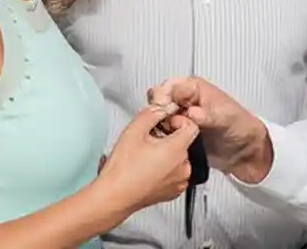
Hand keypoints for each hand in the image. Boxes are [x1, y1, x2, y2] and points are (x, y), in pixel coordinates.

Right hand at [92, 105, 197, 224]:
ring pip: (180, 158)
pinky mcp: (173, 191)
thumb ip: (151, 113)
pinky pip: (175, 173)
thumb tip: (161, 109)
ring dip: (168, 154)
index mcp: (177, 150)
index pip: (192, 126)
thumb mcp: (134, 130)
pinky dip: (166, 169)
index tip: (165, 123)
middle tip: (150, 140)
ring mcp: (179, 181)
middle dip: (170, 137)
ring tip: (147, 156)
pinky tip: (149, 169)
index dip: (178, 120)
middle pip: (185, 142)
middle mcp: (183, 167)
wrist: (114, 197)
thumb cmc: (122, 170)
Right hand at [147, 76, 273, 184]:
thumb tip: (191, 113)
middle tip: (167, 126)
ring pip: (157, 118)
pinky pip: (161, 133)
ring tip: (169, 137)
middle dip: (158, 113)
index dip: (164, 98)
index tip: (165, 111)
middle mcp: (184, 100)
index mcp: (194, 88)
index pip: (169, 86)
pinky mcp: (177, 133)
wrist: (244, 149)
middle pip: (158, 100)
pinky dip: (162, 139)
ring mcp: (179, 117)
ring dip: (159, 127)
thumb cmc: (240, 126)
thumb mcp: (225, 118)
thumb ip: (206, 115)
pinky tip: (169, 145)